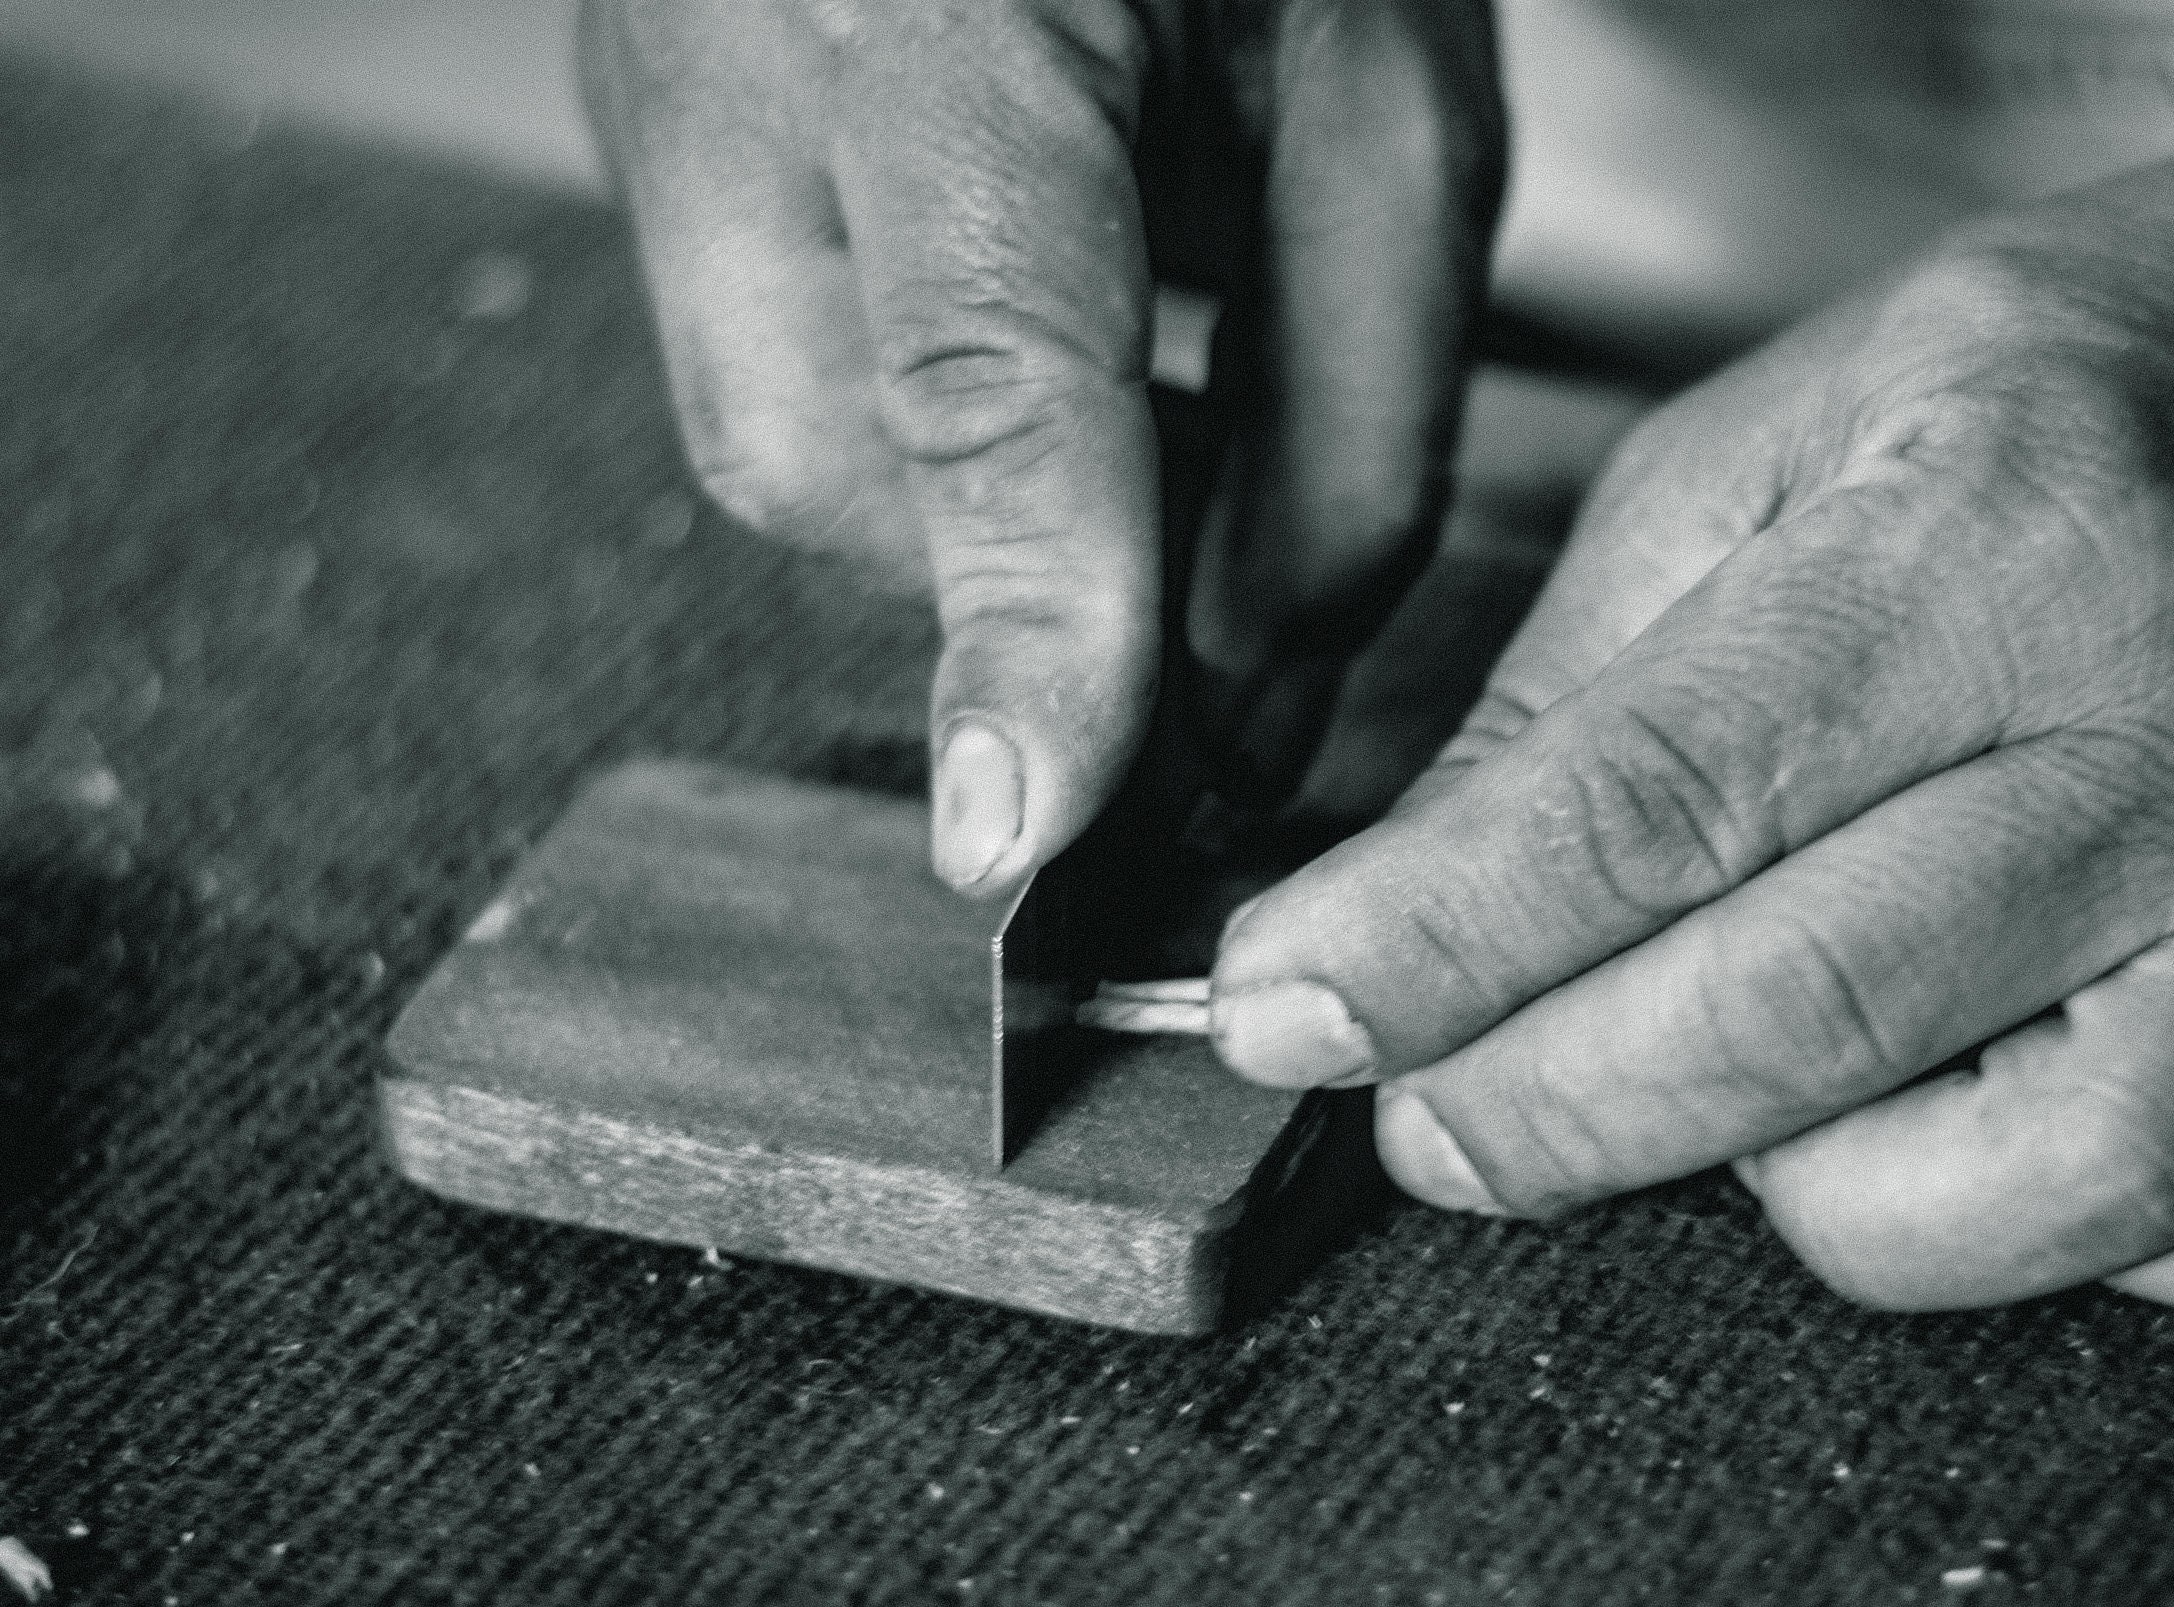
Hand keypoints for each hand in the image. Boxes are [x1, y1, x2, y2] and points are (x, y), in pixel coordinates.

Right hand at [580, 0, 1504, 894]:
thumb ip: (1346, 424)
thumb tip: (1240, 702)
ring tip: (1169, 431)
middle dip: (1022, 582)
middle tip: (1209, 580)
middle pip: (812, 461)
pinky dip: (941, 443)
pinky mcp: (659, 115)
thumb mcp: (1393, 106)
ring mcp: (661, 73)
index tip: (1023, 835)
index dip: (1012, 617)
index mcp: (950, 2)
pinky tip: (1082, 379)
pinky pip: (777, 363)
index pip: (972, 367)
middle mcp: (737, 36)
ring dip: (989, 518)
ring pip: (780, 441)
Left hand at [1209, 145, 2173, 1313]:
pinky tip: (2003, 1139)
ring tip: (1753, 1097)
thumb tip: (1392, 933)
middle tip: (1432, 1110)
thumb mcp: (1770, 439)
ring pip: (2051, 1193)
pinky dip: (2112, 1261)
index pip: (1665, 799)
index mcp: (2001, 534)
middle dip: (1549, 1106)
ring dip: (1822, 1201)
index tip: (1282, 1015)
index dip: (1437, 941)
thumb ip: (1574, 694)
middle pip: (1814, 1020)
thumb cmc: (2075, 394)